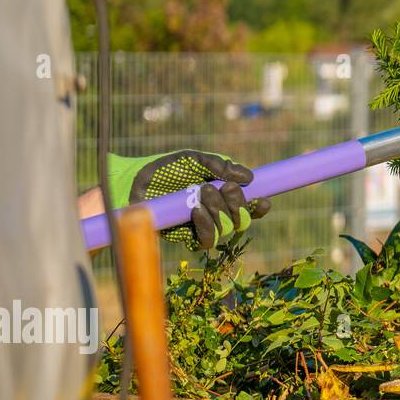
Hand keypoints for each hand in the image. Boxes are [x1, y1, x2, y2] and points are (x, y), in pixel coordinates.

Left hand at [107, 150, 270, 249]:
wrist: (136, 184)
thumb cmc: (164, 170)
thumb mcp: (194, 160)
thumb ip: (221, 165)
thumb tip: (249, 177)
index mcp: (222, 196)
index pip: (249, 207)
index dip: (259, 206)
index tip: (263, 199)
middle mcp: (216, 213)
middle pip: (243, 219)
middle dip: (238, 203)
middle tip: (223, 187)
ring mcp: (203, 227)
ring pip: (227, 228)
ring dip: (219, 210)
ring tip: (202, 192)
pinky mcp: (187, 238)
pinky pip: (208, 240)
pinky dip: (206, 225)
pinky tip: (196, 211)